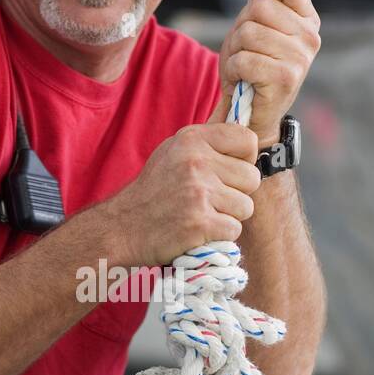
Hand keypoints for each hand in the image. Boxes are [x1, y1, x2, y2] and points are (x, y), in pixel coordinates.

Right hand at [104, 122, 260, 266]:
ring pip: (246, 206)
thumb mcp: (175, 153)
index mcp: (192, 139)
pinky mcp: (200, 222)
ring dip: (228, 216)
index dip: (244, 160)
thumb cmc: (154, 192)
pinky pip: (234, 229)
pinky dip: (220, 236)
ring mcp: (198, 192)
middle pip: (251, 178)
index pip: (248, 141)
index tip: (227, 173)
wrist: (122, 227)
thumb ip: (208, 145)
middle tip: (209, 200)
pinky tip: (198, 231)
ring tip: (201, 215)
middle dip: (236, 193)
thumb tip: (248, 142)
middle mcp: (196, 161)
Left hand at [213, 0, 320, 145]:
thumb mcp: (257, 24)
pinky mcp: (285, 77)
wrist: (251, 116)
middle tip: (246, 49)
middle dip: (241, 27)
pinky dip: (234, 69)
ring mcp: (300, 58)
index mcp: (307, 20)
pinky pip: (244, 58)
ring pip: (248, 32)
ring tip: (244, 66)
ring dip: (235, 50)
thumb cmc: (252, 68)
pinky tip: (243, 81)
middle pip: (260, 7)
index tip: (255, 10)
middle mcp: (310, 37)